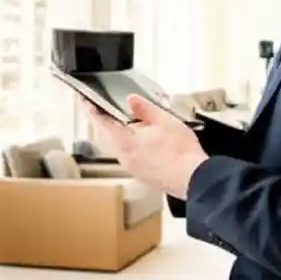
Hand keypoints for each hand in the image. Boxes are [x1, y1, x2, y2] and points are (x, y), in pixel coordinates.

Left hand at [82, 95, 208, 198]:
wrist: (194, 179)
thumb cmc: (181, 153)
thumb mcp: (164, 120)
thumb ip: (144, 108)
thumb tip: (132, 100)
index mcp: (125, 142)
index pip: (101, 122)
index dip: (92, 110)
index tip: (86, 102)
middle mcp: (125, 158)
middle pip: (111, 135)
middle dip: (111, 121)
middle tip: (114, 109)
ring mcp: (134, 168)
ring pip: (123, 146)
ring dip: (127, 134)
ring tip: (140, 124)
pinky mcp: (144, 175)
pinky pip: (133, 156)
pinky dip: (137, 145)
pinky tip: (151, 142)